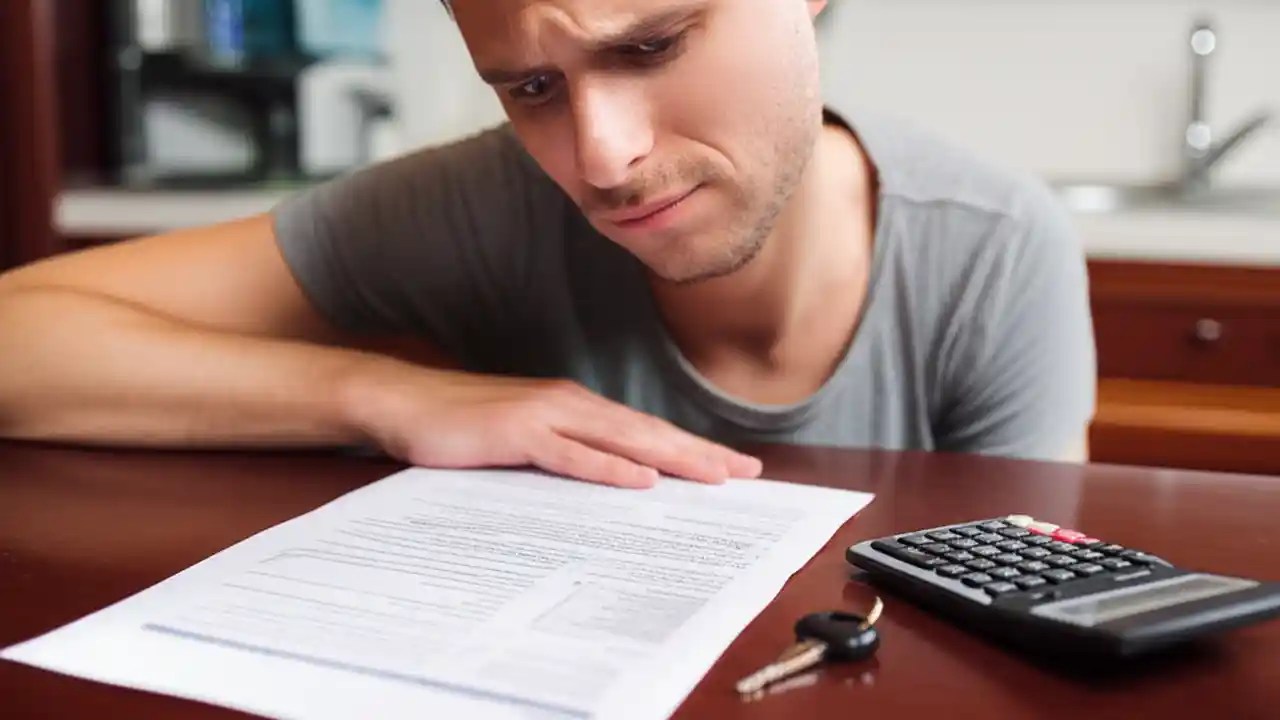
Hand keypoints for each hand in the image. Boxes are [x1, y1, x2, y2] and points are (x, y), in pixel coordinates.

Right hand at [342, 360, 763, 488]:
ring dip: (672, 457)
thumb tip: (608, 483)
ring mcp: (545, 416)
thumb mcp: (524, 443)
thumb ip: (565, 457)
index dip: (690, 449)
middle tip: (747, 474)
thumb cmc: (463, 426)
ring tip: (715, 476)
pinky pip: (572, 455)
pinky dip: (609, 468)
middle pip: (647, 434)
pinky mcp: (517, 433)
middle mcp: (570, 405)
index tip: (732, 467)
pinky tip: (641, 481)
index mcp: (575, 408)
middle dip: (700, 454)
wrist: (403, 402)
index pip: (644, 433)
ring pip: (622, 440)